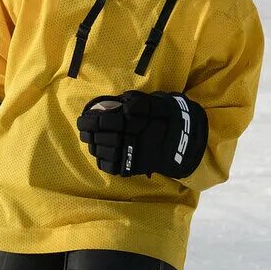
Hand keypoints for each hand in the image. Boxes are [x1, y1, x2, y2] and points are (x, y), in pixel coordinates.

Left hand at [76, 90, 206, 178]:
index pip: (104, 121)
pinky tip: (101, 154)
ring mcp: (132, 155)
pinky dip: (103, 161)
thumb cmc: (168, 116)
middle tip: (84, 130)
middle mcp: (131, 139)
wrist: (187, 140)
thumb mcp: (152, 102)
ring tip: (91, 141)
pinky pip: (112, 167)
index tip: (83, 119)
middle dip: (89, 133)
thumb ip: (131, 102)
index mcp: (134, 122)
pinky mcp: (135, 167)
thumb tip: (109, 104)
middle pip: (101, 137)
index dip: (90, 120)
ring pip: (104, 152)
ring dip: (94, 146)